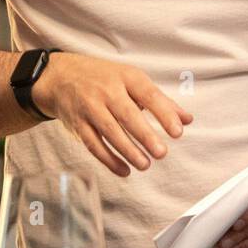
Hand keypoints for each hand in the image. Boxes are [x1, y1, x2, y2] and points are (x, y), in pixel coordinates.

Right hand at [30, 52, 191, 177]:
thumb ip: (161, 101)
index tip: (178, 131)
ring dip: (128, 151)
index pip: (149, 95)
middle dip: (145, 136)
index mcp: (127, 77)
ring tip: (146, 164)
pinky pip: (93, 144)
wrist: (60, 76)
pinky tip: (124, 170)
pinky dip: (109, 159)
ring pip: (110, 132)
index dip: (164, 114)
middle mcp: (107, 91)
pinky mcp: (77, 124)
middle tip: (161, 153)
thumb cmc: (106, 79)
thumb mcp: (133, 80)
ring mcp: (90, 108)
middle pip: (128, 115)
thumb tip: (187, 120)